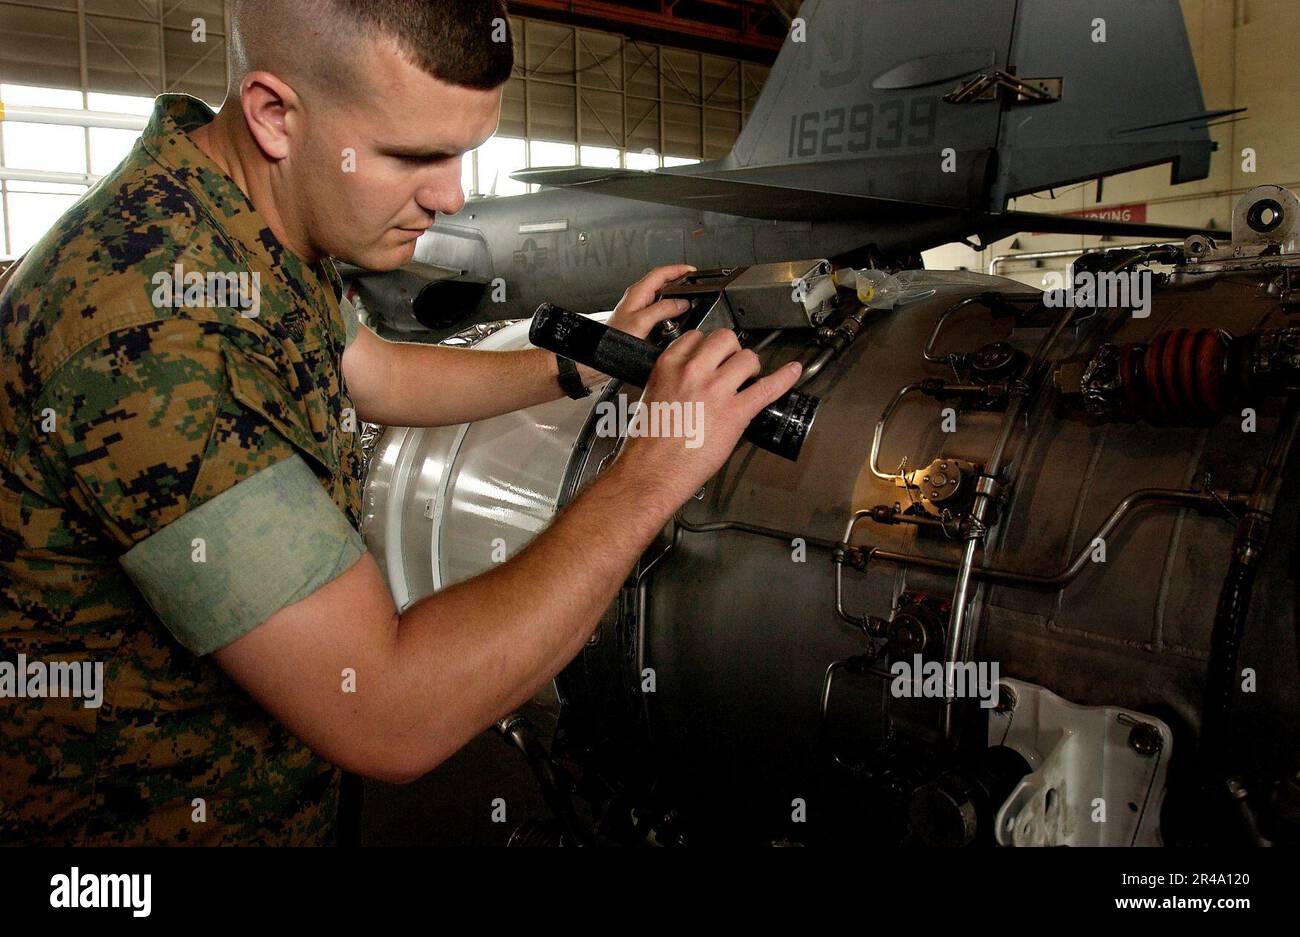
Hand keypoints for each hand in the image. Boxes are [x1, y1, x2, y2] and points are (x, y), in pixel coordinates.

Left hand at [606, 264, 696, 339]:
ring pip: (660, 294)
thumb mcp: (642, 321)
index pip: (660, 273)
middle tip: (693, 282)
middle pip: (661, 281)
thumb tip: (681, 303)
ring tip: (687, 296)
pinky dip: (669, 306)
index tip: (691, 271)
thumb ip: (662, 309)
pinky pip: (657, 306)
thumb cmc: (616, 336)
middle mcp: (637, 297)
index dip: (677, 269)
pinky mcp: (639, 317)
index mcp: (637, 292)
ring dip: (674, 294)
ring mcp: (638, 306)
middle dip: (678, 280)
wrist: (603, 350)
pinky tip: (675, 313)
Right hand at [613, 328, 802, 506]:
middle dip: (732, 351)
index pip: (697, 337)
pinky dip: (784, 378)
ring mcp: (716, 391)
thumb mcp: (651, 396)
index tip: (713, 356)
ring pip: (747, 358)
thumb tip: (691, 376)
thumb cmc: (648, 443)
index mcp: (669, 365)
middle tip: (732, 366)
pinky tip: (792, 372)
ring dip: (750, 367)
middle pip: (725, 340)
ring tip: (748, 380)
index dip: (709, 348)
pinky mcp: (735, 413)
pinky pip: (767, 387)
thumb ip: (673, 378)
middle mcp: (693, 372)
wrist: (652, 471)